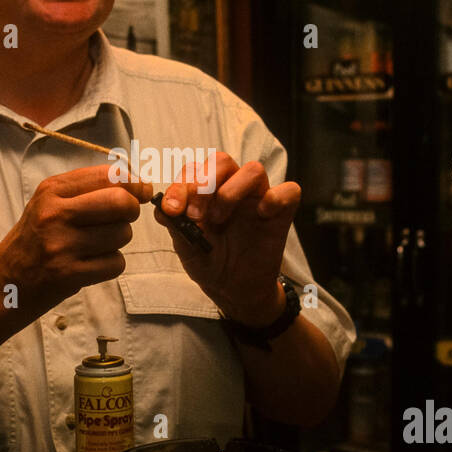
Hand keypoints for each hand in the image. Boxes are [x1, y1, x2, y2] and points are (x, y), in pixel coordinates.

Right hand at [0, 164, 152, 310]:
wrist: (6, 281)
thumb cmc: (35, 239)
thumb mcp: (49, 203)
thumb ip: (87, 189)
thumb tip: (138, 184)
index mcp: (52, 190)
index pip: (109, 175)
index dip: (134, 182)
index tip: (140, 191)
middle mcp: (55, 214)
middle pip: (121, 202)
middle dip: (131, 210)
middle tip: (122, 218)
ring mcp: (61, 245)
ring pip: (122, 234)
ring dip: (118, 240)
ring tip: (95, 245)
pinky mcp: (68, 274)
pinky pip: (116, 263)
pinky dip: (112, 264)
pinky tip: (92, 264)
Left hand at [156, 153, 300, 325]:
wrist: (233, 289)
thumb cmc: (210, 261)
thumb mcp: (186, 247)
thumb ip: (175, 225)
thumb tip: (162, 207)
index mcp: (207, 191)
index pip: (195, 170)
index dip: (182, 185)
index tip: (173, 209)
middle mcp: (232, 188)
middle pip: (222, 161)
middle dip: (204, 183)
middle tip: (195, 215)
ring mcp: (258, 199)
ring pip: (253, 170)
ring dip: (231, 191)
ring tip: (220, 219)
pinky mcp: (281, 214)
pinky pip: (289, 191)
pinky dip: (276, 197)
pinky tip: (262, 214)